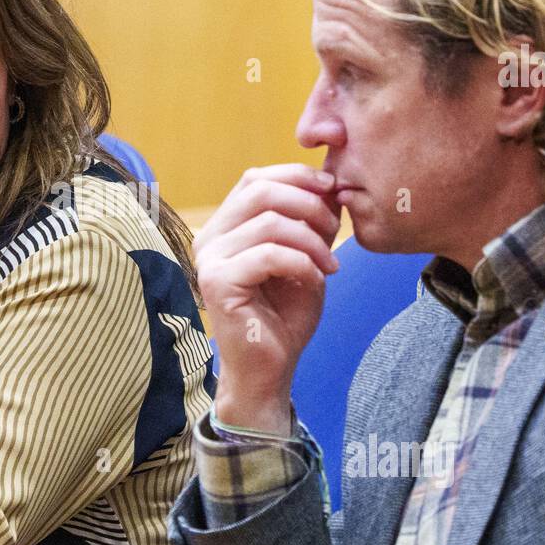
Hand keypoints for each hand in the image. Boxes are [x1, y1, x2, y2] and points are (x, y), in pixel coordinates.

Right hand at [194, 165, 341, 434]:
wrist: (269, 368)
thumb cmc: (284, 315)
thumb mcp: (304, 256)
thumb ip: (309, 220)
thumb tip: (330, 181)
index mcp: (225, 226)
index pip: (255, 178)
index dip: (297, 176)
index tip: (332, 190)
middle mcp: (209, 237)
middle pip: (259, 190)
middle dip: (307, 203)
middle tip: (335, 230)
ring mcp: (209, 260)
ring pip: (267, 221)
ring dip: (311, 239)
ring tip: (330, 263)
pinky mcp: (217, 283)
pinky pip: (268, 254)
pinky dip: (302, 262)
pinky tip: (316, 279)